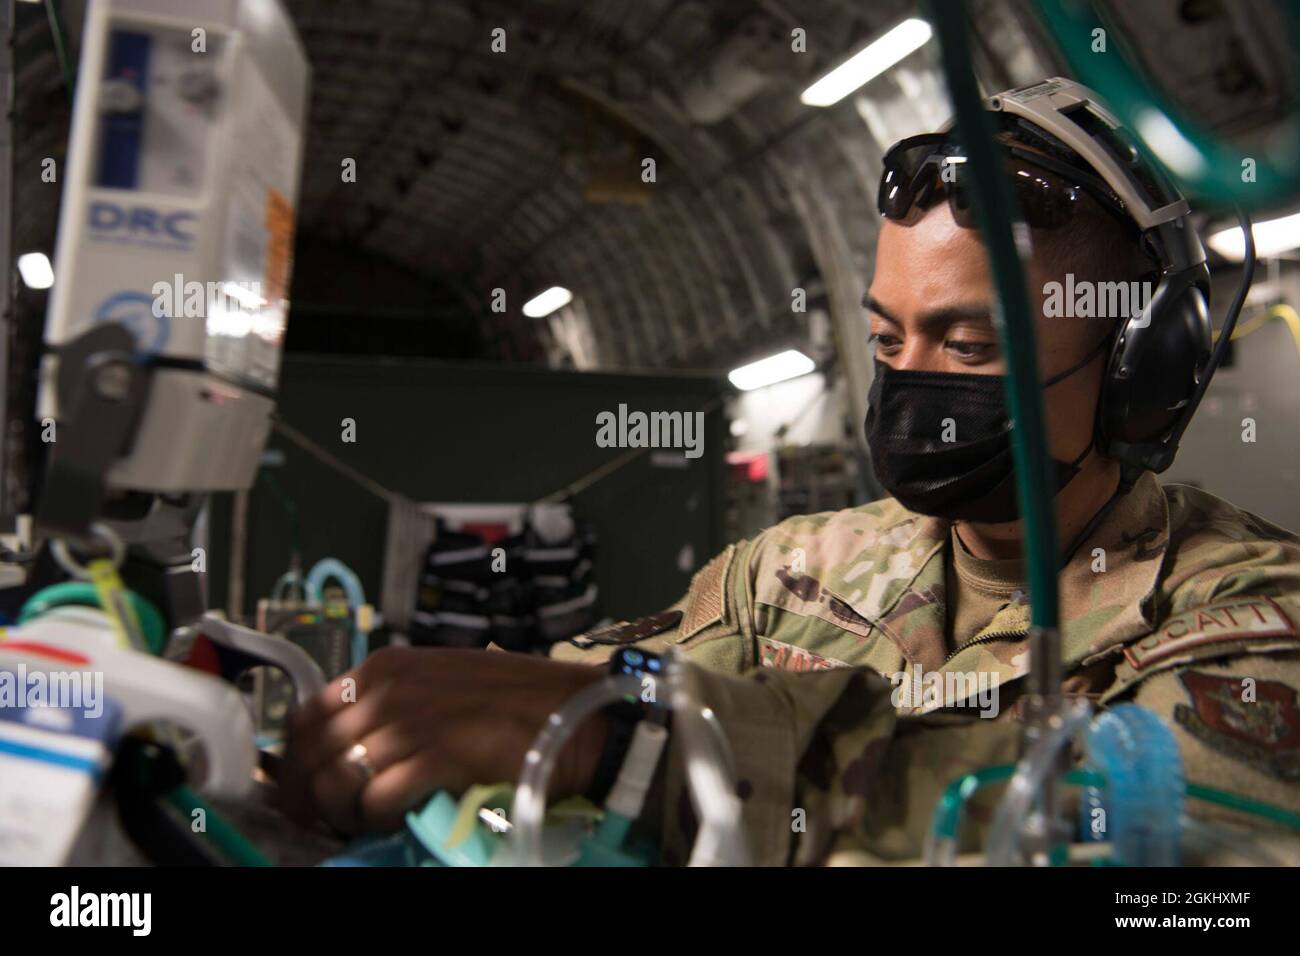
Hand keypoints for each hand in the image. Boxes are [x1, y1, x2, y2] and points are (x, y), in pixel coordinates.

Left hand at [276, 645, 606, 834]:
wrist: (574, 715)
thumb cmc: (515, 700)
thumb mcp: (440, 683)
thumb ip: (392, 704)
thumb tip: (351, 747)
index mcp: (384, 668)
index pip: (305, 717)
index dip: (292, 763)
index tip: (297, 792)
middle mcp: (388, 689)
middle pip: (313, 754)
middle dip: (308, 798)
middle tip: (321, 823)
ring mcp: (411, 721)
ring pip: (337, 781)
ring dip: (342, 812)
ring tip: (361, 823)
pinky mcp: (437, 755)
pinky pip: (377, 799)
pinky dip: (376, 818)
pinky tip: (393, 820)